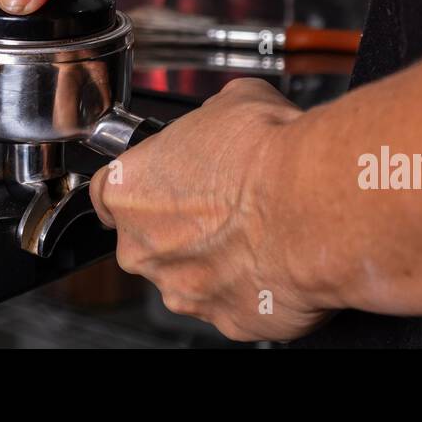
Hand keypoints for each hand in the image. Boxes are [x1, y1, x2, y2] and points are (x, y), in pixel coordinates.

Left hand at [90, 78, 329, 341]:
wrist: (312, 203)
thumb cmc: (264, 154)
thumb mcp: (232, 100)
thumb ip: (210, 118)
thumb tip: (223, 117)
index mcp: (128, 190)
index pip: (109, 191)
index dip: (145, 182)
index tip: (168, 179)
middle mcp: (143, 249)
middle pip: (148, 238)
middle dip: (182, 224)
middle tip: (225, 201)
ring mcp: (183, 290)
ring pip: (190, 274)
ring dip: (216, 257)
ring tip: (259, 228)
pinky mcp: (227, 321)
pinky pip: (232, 302)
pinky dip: (251, 284)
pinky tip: (275, 255)